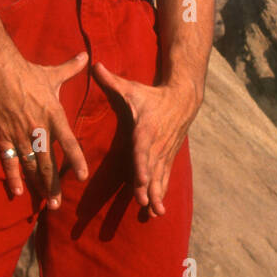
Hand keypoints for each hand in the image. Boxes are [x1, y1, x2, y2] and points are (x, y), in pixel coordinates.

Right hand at [0, 49, 89, 207]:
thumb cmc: (27, 72)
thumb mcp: (52, 72)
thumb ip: (72, 69)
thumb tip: (87, 56)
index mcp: (54, 115)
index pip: (68, 142)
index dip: (75, 160)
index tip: (81, 177)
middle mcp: (38, 128)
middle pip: (48, 162)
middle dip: (53, 185)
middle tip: (58, 205)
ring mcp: (19, 134)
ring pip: (30, 165)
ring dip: (37, 185)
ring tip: (44, 203)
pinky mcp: (2, 135)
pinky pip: (8, 160)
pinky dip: (13, 177)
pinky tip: (17, 192)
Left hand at [92, 61, 198, 216]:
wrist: (183, 98)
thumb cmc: (152, 94)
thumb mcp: (132, 87)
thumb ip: (111, 80)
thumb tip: (93, 64)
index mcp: (146, 128)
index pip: (143, 148)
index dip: (142, 163)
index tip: (142, 178)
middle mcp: (156, 143)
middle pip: (152, 168)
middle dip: (148, 186)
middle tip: (143, 202)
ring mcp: (163, 152)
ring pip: (160, 176)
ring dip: (157, 195)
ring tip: (154, 212)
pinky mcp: (167, 157)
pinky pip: (165, 177)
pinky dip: (162, 193)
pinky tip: (158, 211)